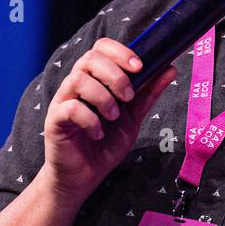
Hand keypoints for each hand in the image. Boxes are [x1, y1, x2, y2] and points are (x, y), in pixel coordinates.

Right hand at [42, 38, 178, 205]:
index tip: (140, 67)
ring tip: (113, 117)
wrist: (84, 177)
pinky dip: (89, 119)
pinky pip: (69, 108)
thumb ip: (148, 93)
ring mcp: (63, 101)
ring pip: (78, 79)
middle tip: (128, 97)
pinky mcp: (54, 120)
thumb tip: (170, 68)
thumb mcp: (133, 118)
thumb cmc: (105, 145)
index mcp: (95, 79)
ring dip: (103, 97)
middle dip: (115, 75)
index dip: (120, 52)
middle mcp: (76, 85)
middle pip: (90, 58)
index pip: (101, 48)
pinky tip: (98, 133)